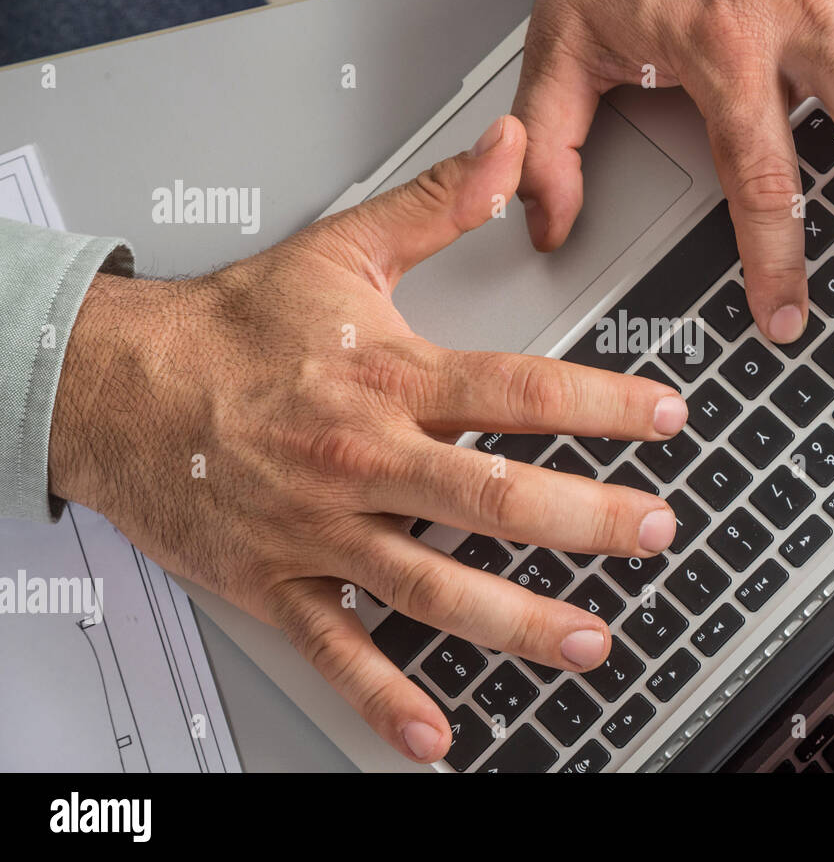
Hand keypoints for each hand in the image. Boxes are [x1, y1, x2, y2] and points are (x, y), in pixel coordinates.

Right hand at [47, 116, 689, 763]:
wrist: (116, 383)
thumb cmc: (232, 326)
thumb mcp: (343, 249)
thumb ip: (439, 204)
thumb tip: (509, 151)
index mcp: (390, 378)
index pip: (518, 390)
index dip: (602, 405)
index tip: (666, 417)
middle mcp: (365, 457)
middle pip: (495, 495)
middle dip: (586, 520)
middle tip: (654, 533)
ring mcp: (323, 528)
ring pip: (432, 585)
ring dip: (518, 619)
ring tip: (590, 639)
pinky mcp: (279, 580)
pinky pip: (337, 650)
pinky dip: (386, 697)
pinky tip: (436, 733)